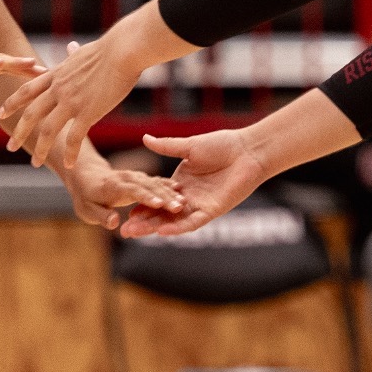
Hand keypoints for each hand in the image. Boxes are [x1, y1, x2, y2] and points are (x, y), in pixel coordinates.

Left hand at [0, 35, 144, 168]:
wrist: (123, 51)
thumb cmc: (109, 49)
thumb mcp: (83, 52)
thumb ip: (73, 55)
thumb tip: (71, 47)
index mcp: (56, 75)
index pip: (27, 90)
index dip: (12, 103)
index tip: (1, 112)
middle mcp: (59, 89)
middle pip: (31, 114)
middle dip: (19, 132)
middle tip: (10, 147)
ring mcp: (71, 101)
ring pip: (48, 130)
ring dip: (40, 149)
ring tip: (35, 163)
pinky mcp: (88, 112)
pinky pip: (74, 138)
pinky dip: (70, 153)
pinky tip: (69, 164)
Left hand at [63, 152, 183, 230]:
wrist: (87, 176)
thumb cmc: (86, 197)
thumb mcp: (87, 210)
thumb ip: (102, 216)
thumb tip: (115, 221)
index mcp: (113, 186)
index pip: (132, 190)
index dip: (146, 196)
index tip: (160, 204)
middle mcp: (127, 178)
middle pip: (148, 186)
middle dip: (164, 195)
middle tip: (179, 207)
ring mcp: (135, 176)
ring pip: (154, 183)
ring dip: (169, 192)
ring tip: (183, 202)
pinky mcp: (141, 178)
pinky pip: (155, 181)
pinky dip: (167, 186)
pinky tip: (179, 191)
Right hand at [120, 130, 268, 237]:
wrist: (248, 150)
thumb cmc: (223, 145)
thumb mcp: (189, 146)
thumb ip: (167, 147)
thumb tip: (145, 138)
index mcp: (181, 183)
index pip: (157, 198)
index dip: (141, 205)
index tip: (123, 212)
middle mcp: (188, 197)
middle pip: (161, 214)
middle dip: (143, 222)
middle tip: (123, 231)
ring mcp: (200, 205)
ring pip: (173, 221)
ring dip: (155, 228)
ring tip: (135, 233)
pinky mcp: (213, 210)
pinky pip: (192, 222)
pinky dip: (178, 227)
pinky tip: (162, 231)